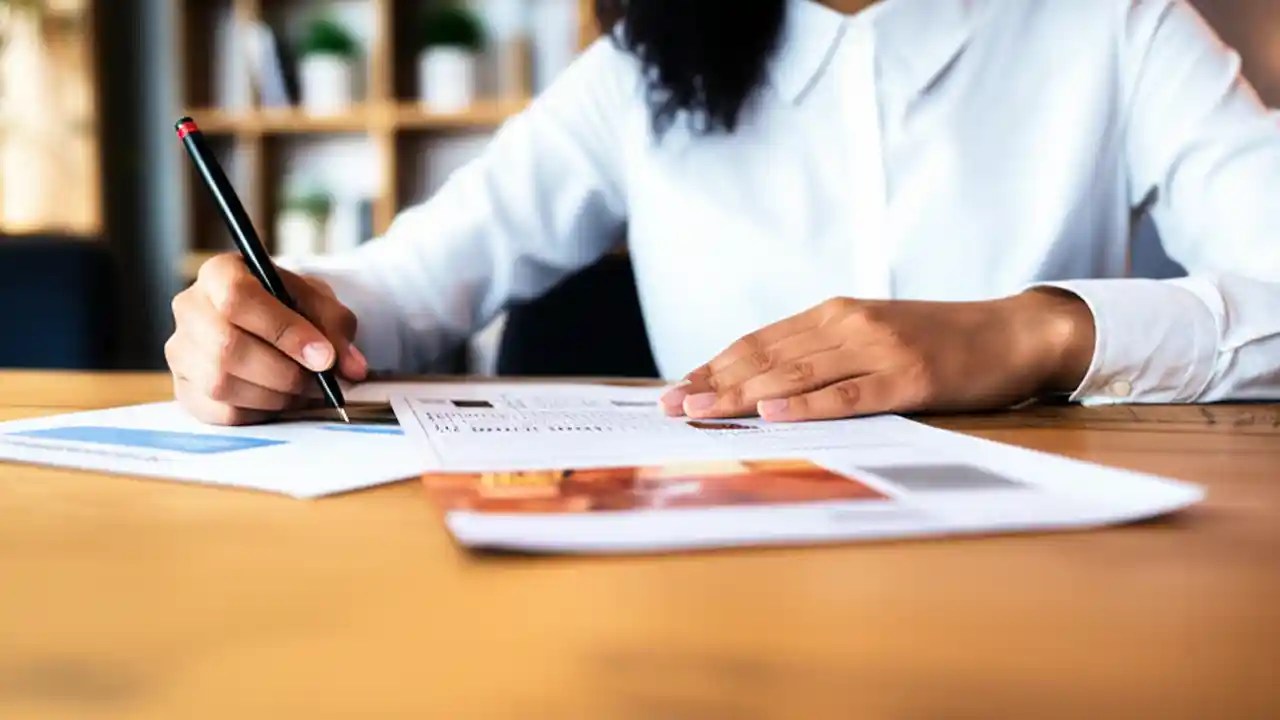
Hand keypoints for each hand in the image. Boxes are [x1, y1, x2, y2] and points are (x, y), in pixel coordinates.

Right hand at [166, 253, 368, 424]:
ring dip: (276, 395)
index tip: (324, 356)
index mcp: (220, 273)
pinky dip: (260, 412)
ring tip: (304, 390)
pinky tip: (281, 399)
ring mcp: (181, 351)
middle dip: (285, 372)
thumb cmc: (292, 307)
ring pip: (221, 384)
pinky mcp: (185, 389)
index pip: (238, 298)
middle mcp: (190, 308)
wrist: (272, 324)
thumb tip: (351, 368)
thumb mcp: (319, 302)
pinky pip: (221, 412)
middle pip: (226, 347)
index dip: (284, 331)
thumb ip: (336, 328)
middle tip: (320, 381)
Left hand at [661, 290, 1094, 421]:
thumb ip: (825, 350)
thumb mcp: (873, 333)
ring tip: (700, 412)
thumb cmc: (938, 340)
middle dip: (713, 383)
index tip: (676, 389)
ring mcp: (878, 349)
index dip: (714, 365)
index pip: (760, 341)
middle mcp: (849, 324)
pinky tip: (773, 416)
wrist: (1011, 333)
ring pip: (797, 375)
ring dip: (742, 396)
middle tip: (670, 407)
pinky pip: (848, 394)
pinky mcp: (908, 378)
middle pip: (767, 358)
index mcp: (835, 313)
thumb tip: (764, 381)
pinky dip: (808, 406)